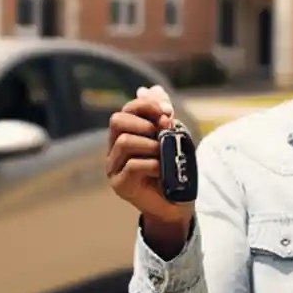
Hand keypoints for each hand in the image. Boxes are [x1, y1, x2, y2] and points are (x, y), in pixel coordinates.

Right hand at [106, 85, 194, 236]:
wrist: (178, 204)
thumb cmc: (174, 169)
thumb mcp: (172, 136)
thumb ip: (161, 114)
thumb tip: (149, 88)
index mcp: (125, 135)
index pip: (126, 110)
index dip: (146, 106)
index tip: (168, 112)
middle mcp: (114, 150)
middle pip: (117, 121)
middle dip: (145, 123)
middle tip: (165, 133)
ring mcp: (114, 168)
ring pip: (124, 142)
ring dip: (150, 144)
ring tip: (163, 154)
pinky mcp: (120, 185)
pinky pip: (132, 165)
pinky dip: (152, 163)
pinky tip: (162, 169)